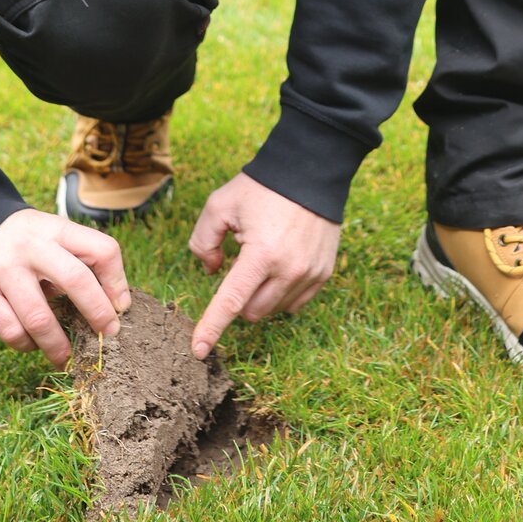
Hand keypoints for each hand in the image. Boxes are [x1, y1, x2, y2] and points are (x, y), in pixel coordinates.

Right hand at [0, 208, 130, 368]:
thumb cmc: (16, 239)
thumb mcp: (46, 235)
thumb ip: (73, 260)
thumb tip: (109, 305)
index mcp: (56, 229)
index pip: (102, 249)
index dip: (117, 282)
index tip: (120, 307)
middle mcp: (32, 246)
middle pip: (77, 281)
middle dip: (98, 315)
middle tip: (107, 337)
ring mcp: (3, 269)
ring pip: (40, 318)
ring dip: (58, 345)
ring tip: (65, 356)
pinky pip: (11, 330)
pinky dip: (25, 345)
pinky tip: (30, 344)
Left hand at [187, 173, 339, 359]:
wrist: (311, 170)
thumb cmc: (261, 187)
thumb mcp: (219, 204)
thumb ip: (202, 241)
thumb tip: (211, 270)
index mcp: (261, 254)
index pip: (231, 302)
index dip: (212, 328)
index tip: (198, 351)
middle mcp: (289, 270)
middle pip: (251, 311)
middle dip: (239, 297)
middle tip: (241, 262)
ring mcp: (310, 273)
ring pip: (273, 309)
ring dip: (260, 294)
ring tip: (263, 257)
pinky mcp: (324, 273)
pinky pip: (295, 302)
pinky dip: (281, 292)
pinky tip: (279, 267)